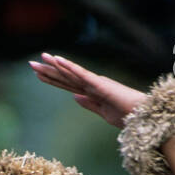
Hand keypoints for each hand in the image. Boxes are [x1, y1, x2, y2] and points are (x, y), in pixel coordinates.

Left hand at [28, 54, 146, 128]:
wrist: (143, 117)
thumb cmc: (128, 116)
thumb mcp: (103, 112)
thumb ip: (89, 104)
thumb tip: (75, 97)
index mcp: (93, 91)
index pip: (68, 84)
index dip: (53, 78)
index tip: (38, 73)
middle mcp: (92, 84)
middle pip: (66, 77)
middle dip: (48, 70)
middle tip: (31, 63)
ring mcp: (96, 83)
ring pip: (71, 73)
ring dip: (55, 65)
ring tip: (40, 58)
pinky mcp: (100, 84)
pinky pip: (81, 74)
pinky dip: (69, 67)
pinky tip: (57, 60)